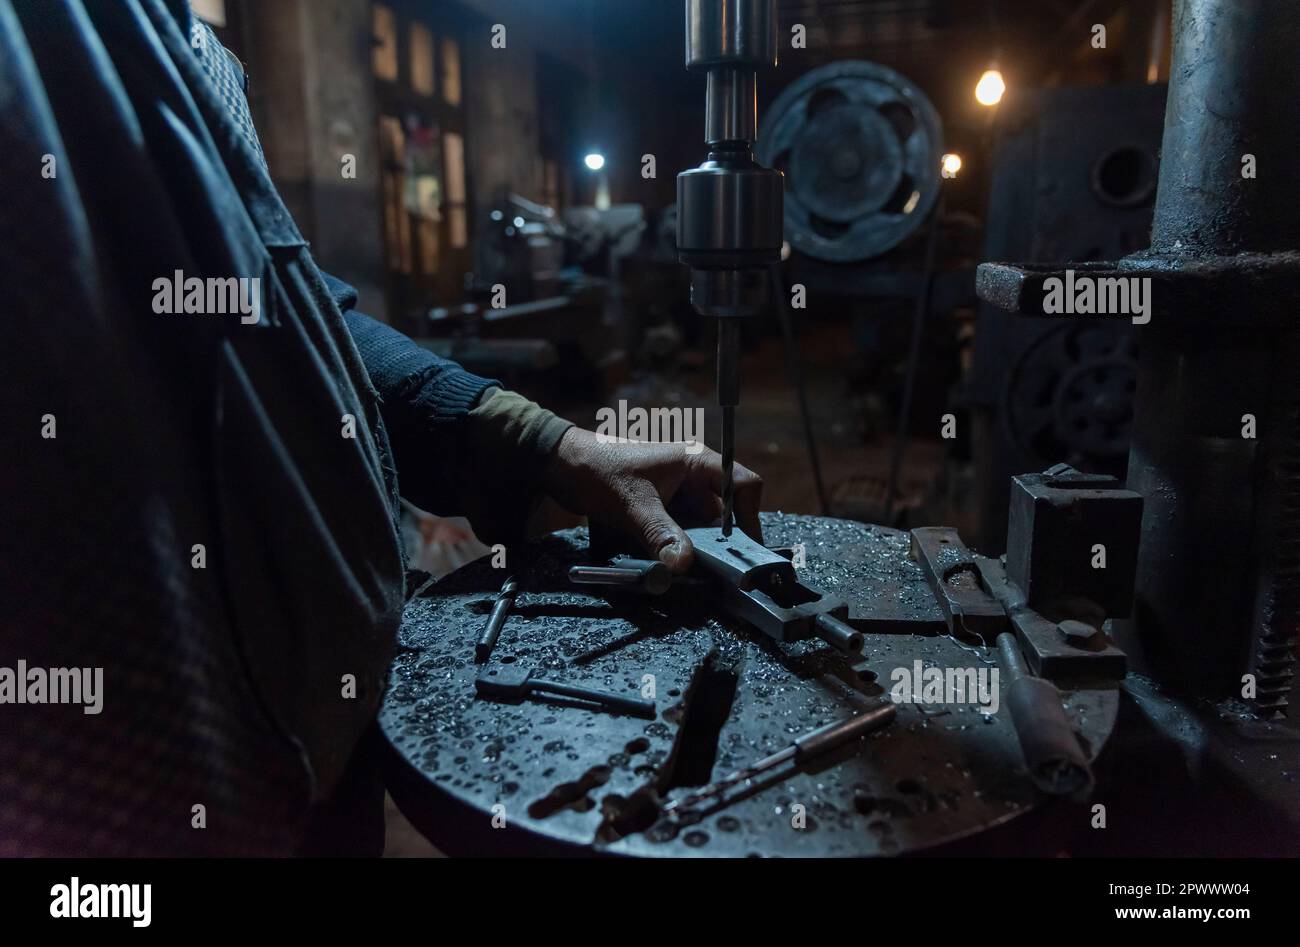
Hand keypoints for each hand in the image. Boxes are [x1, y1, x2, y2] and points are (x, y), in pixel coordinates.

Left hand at [543, 427, 762, 572]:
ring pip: (700, 529)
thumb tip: (684, 564)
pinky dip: (675, 549)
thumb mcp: (633, 504)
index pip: (744, 485)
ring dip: (693, 550)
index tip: (744, 550)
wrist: (561, 466)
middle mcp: (693, 479)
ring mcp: (677, 496)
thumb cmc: (599, 470)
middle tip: (713, 573)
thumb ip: (660, 534)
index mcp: (696, 463)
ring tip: (685, 572)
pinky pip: (679, 534)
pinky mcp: (661, 511)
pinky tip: (665, 563)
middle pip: (722, 516)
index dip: (750, 517)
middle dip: (718, 544)